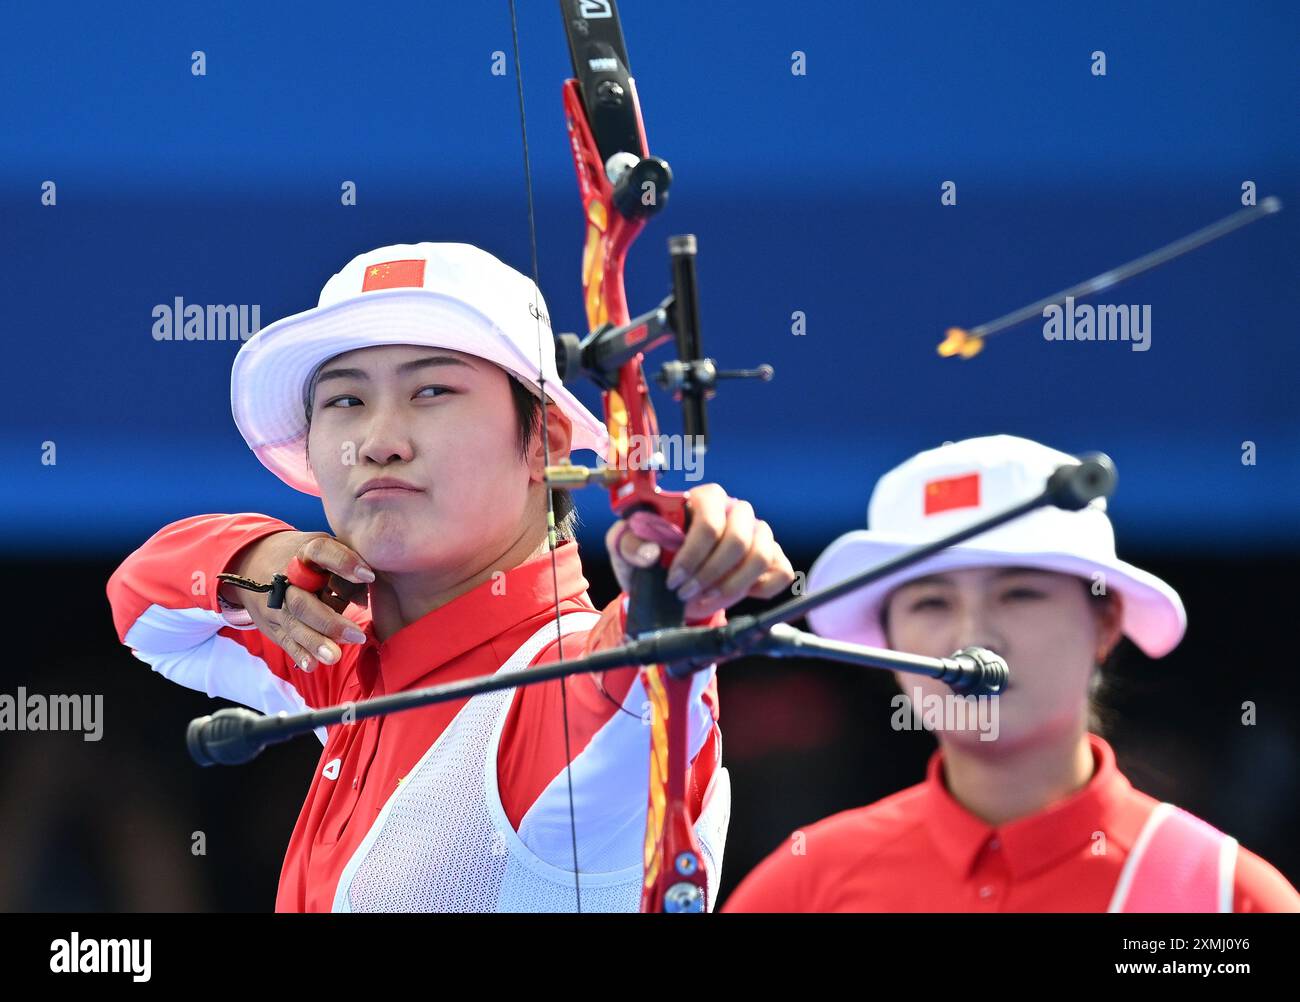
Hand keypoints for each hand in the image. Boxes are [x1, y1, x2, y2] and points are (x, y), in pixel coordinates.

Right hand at [220, 532, 373, 671]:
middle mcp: (286, 578)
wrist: (256, 561)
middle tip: (356, 636)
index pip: (321, 552)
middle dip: (329, 621)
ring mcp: (275, 603)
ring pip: (293, 624)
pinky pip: (285, 640)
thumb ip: (347, 571)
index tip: (369, 576)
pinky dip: (298, 654)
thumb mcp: (325, 552)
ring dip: (314, 642)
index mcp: (304, 552)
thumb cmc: (307, 559)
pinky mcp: (272, 623)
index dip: (344, 563)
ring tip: (334, 657)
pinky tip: (312, 665)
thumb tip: (364, 602)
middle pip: (302, 601)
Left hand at [606, 483, 795, 621]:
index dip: (692, 556)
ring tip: (704, 601)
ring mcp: (758, 532)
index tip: (673, 579)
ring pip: (761, 558)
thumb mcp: (628, 547)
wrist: (670, 580)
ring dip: (731, 588)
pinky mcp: (774, 556)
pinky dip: (758, 590)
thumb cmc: (650, 555)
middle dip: (710, 575)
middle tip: (686, 594)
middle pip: (739, 541)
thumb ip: (628, 542)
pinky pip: (779, 572)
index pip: (709, 522)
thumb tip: (649, 551)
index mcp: (704, 498)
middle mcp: (736, 510)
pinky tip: (731, 594)